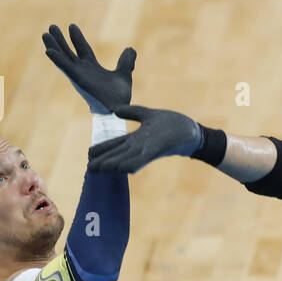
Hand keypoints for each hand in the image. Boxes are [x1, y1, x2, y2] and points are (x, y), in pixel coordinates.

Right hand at [43, 23, 135, 113]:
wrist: (117, 109)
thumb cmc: (119, 97)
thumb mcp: (124, 74)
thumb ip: (126, 61)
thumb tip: (131, 49)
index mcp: (92, 68)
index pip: (82, 49)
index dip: (77, 38)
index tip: (71, 26)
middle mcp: (82, 70)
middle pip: (68, 52)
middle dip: (60, 40)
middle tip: (51, 27)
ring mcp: (78, 75)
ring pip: (63, 57)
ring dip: (54, 46)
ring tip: (44, 34)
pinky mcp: (77, 79)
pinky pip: (65, 68)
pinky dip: (57, 59)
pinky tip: (48, 50)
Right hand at [87, 105, 203, 172]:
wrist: (193, 131)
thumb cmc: (174, 125)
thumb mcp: (149, 115)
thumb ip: (133, 112)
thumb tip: (116, 110)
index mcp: (137, 138)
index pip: (116, 144)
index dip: (103, 149)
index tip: (88, 154)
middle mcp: (140, 146)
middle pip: (118, 153)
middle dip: (103, 160)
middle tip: (88, 169)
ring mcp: (148, 149)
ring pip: (126, 158)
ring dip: (113, 164)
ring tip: (99, 170)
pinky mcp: (158, 149)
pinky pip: (143, 158)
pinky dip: (134, 164)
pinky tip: (124, 170)